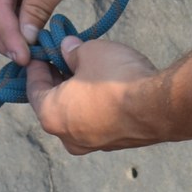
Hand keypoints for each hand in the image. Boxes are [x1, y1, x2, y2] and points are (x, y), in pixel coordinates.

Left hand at [25, 36, 163, 153]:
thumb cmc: (116, 78)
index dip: (36, 66)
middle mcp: (68, 137)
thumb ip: (71, 50)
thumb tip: (66, 48)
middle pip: (54, 103)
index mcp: (52, 116)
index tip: (40, 51)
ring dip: (77, 91)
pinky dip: (94, 104)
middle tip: (62, 55)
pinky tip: (104, 84)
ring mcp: (93, 143)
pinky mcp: (115, 143)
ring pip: (76, 113)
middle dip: (57, 78)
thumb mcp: (88, 52)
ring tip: (85, 66)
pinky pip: (96, 120)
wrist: (158, 106)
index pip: (33, 89)